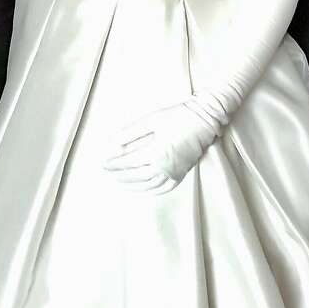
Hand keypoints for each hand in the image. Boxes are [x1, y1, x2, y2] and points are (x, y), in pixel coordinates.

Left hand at [103, 100, 218, 193]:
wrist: (204, 120)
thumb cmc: (178, 116)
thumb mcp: (151, 120)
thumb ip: (130, 132)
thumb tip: (112, 142)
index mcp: (156, 152)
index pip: (129, 162)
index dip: (114, 163)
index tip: (103, 163)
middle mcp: (164, 167)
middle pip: (136, 176)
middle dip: (120, 174)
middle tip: (108, 172)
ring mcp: (174, 173)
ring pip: (148, 185)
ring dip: (132, 185)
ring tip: (120, 182)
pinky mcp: (181, 174)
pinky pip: (163, 188)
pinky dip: (150, 190)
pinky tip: (142, 189)